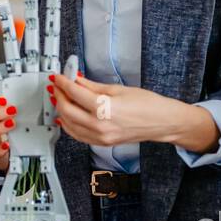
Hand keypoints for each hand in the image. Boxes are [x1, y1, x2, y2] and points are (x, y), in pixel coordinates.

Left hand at [50, 73, 177, 147]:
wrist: (162, 122)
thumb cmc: (148, 105)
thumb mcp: (118, 89)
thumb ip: (92, 86)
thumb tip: (76, 79)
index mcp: (105, 108)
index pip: (74, 93)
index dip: (63, 82)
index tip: (59, 76)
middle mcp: (100, 126)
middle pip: (67, 110)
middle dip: (59, 96)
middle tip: (58, 86)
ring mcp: (100, 137)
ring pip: (68, 125)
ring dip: (61, 110)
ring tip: (62, 98)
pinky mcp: (102, 143)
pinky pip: (77, 135)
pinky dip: (69, 125)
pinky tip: (68, 116)